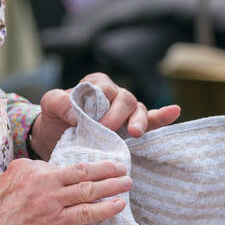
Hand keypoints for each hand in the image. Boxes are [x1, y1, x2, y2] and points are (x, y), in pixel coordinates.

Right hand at [0, 157, 131, 224]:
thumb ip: (19, 179)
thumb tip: (31, 185)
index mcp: (27, 166)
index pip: (57, 167)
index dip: (75, 172)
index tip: (89, 173)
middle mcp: (41, 179)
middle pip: (81, 171)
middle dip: (105, 169)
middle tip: (122, 167)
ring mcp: (48, 200)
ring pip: (87, 189)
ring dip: (112, 186)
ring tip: (128, 183)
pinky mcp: (50, 221)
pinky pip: (84, 213)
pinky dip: (105, 209)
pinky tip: (118, 206)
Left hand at [28, 72, 180, 160]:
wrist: (56, 139)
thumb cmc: (55, 119)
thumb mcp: (49, 106)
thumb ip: (58, 102)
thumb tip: (77, 114)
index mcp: (95, 85)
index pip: (105, 88)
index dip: (100, 103)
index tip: (88, 121)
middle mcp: (113, 95)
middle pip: (125, 99)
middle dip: (118, 115)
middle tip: (106, 130)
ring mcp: (125, 111)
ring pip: (139, 110)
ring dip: (139, 120)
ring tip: (134, 132)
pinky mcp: (131, 127)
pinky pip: (151, 119)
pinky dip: (163, 117)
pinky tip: (175, 111)